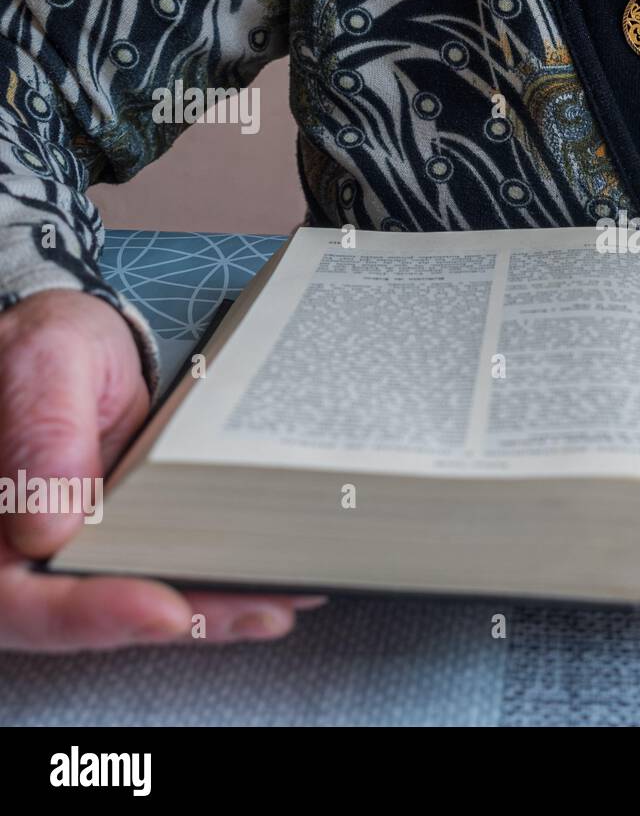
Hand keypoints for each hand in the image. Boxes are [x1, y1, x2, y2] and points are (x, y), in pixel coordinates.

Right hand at [0, 290, 322, 650]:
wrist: (78, 348)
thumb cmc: (49, 348)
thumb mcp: (46, 358)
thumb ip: (42, 428)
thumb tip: (47, 527)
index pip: (15, 599)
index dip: (87, 616)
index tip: (163, 610)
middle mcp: (21, 558)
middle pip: (91, 618)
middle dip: (182, 619)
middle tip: (261, 609)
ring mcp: (76, 559)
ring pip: (139, 608)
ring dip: (216, 609)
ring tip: (286, 598)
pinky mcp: (125, 549)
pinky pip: (168, 578)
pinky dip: (223, 584)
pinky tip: (281, 579)